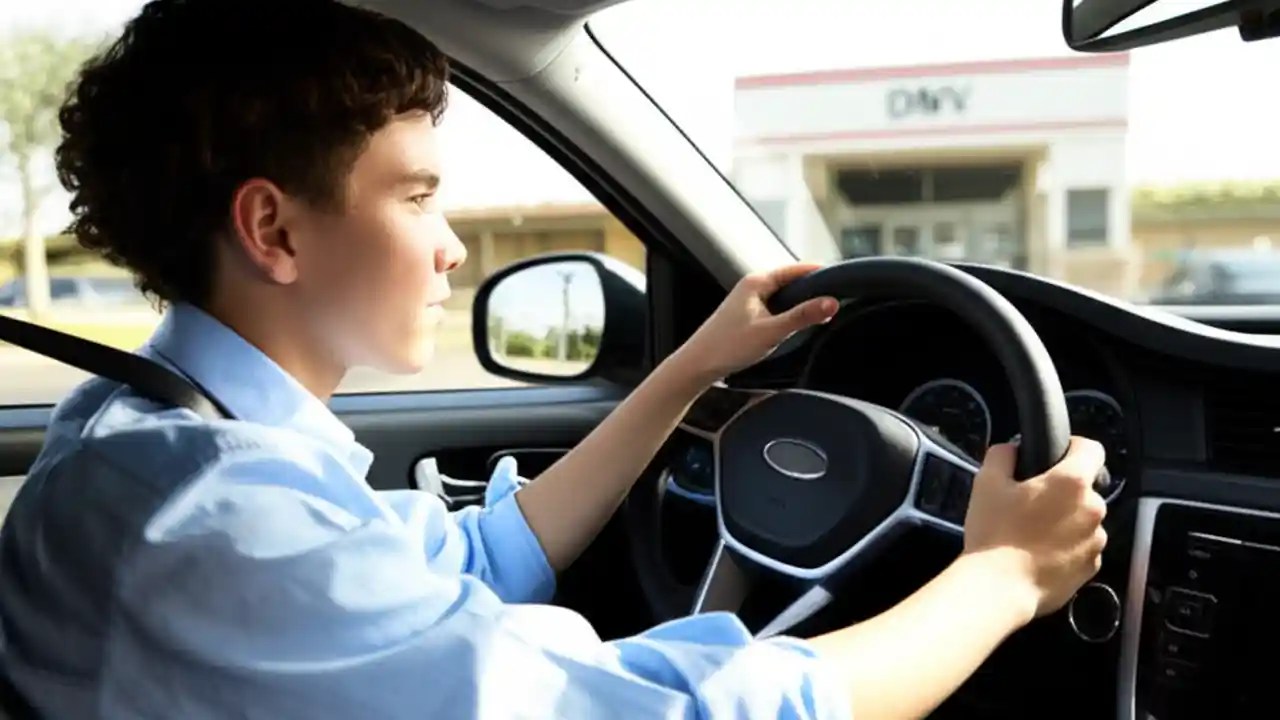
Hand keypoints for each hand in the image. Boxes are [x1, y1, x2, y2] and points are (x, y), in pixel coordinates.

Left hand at [674, 263, 837, 383]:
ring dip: (802, 303)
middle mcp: (752, 286)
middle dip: (814, 289)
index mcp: (757, 281)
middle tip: (841, 296)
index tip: (844, 279)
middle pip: (792, 281)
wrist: (697, 366)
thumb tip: (832, 302)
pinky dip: (791, 312)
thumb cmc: (727, 347)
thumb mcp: (771, 332)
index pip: (798, 269)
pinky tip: (800, 324)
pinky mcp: (747, 315)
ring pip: (785, 296)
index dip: (821, 273)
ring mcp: (749, 300)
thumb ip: (803, 316)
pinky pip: (777, 307)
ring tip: (825, 311)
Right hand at [961, 437, 1108, 620]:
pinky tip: (1040, 554)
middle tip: (1031, 502)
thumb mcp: (987, 482)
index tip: (1057, 455)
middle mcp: (1093, 509)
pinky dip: (1067, 547)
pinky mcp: (1092, 567)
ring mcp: (1096, 541)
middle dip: (1063, 492)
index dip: (1074, 446)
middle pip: (1085, 488)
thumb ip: (1003, 455)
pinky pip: (1083, 547)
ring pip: (1084, 519)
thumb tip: (1013, 450)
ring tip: (1033, 533)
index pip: (1091, 448)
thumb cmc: (994, 533)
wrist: (999, 587)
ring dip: (1067, 521)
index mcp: (1071, 482)